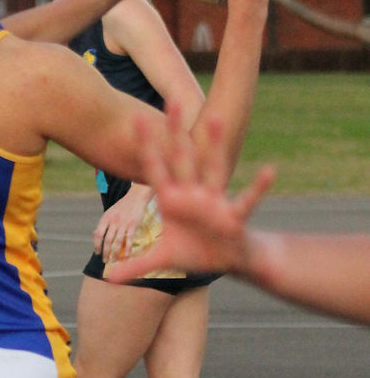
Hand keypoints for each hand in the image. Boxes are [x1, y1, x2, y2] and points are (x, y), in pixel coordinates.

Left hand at [93, 185, 153, 263]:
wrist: (136, 198)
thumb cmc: (122, 206)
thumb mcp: (109, 212)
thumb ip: (103, 223)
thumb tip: (95, 234)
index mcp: (106, 218)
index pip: (98, 234)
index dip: (97, 245)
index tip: (97, 253)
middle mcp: (113, 221)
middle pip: (107, 240)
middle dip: (105, 252)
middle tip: (105, 261)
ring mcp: (123, 223)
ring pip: (118, 242)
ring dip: (115, 253)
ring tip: (114, 260)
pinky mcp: (133, 225)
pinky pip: (129, 239)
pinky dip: (127, 249)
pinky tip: (126, 256)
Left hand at [107, 103, 274, 282]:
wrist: (224, 261)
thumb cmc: (194, 253)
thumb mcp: (161, 261)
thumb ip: (134, 267)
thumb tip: (108, 278)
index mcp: (171, 199)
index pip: (154, 168)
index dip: (146, 147)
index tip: (136, 120)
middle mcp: (192, 193)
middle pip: (182, 156)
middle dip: (177, 131)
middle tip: (172, 99)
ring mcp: (213, 201)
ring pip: (213, 167)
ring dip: (215, 145)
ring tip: (217, 117)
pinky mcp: (233, 216)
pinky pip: (247, 200)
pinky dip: (258, 187)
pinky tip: (270, 171)